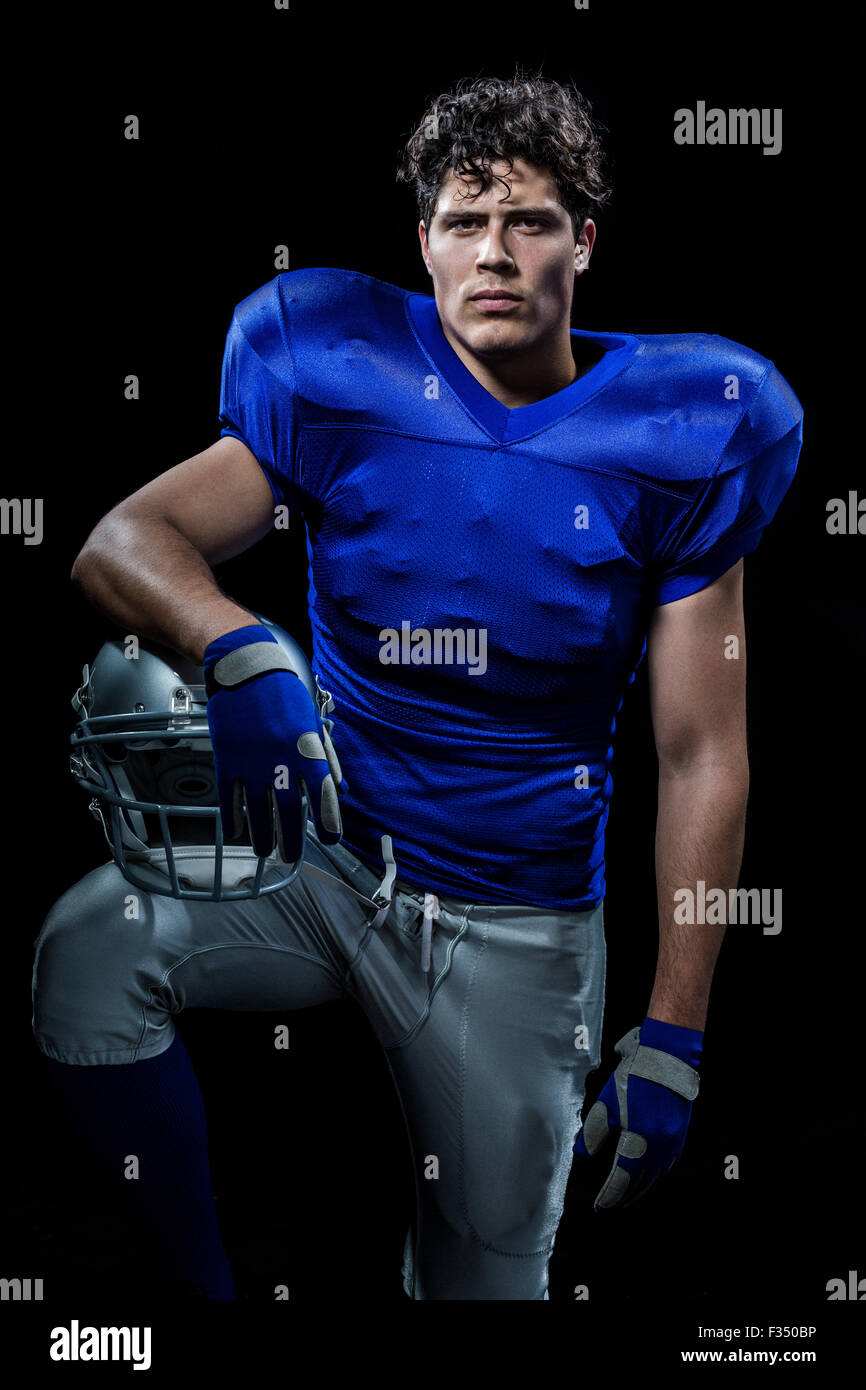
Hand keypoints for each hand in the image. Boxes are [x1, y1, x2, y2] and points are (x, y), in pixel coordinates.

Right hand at [203, 624, 342, 860]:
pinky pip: (230, 797)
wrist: (245, 669)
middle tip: (291, 856)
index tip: (331, 838)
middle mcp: (282, 761)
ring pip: (258, 810)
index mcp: (307, 750)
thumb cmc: (284, 693)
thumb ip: (326, 755)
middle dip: (292, 838)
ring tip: (265, 851)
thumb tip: (339, 787)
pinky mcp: (228, 759)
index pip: (322, 794)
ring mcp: (252, 763)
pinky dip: (234, 817)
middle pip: (289, 810)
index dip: (328, 820)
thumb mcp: (312, 720)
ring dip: (262, 835)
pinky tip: (237, 832)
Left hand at [572, 1016, 701, 1209]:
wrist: (668, 1057)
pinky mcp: (680, 1135)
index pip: (622, 1176)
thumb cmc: (634, 1075)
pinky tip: (648, 1176)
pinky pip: (668, 1165)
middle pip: (641, 1181)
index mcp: (639, 1137)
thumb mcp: (607, 1101)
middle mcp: (659, 1144)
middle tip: (611, 1205)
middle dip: (624, 1195)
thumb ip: (595, 1132)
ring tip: (627, 1195)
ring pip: (657, 1176)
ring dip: (641, 1189)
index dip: (610, 1194)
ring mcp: (673, 1141)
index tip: (599, 1206)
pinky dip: (656, 1175)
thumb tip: (584, 1154)